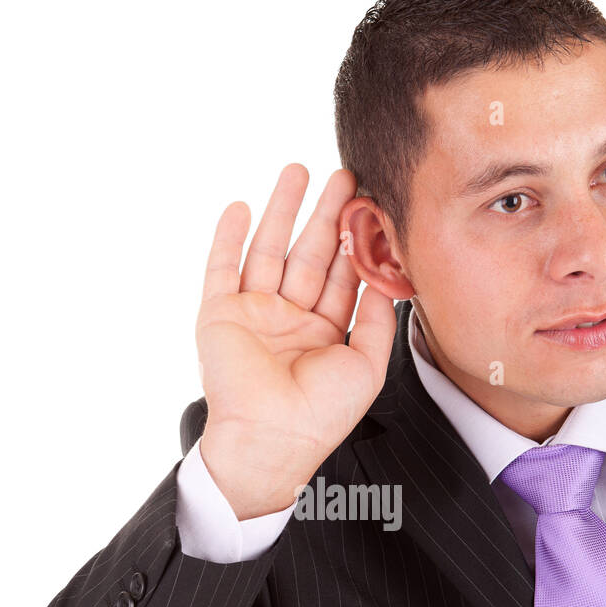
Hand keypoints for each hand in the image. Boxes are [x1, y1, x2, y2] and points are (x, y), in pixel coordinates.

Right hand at [195, 163, 396, 518]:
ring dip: (282, 210)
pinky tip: (240, 206)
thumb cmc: (322, 413)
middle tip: (344, 174)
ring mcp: (253, 314)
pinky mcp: (219, 315)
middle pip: (310, 253)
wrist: (272, 437)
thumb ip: (376, 319)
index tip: (372, 204)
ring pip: (269, 250)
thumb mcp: (366, 365)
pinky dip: (228, 238)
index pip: (343, 276)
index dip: (356, 241)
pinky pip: (222, 268)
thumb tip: (385, 276)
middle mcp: (288, 319)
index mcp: (323, 332)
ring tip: (297, 169)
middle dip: (326, 213)